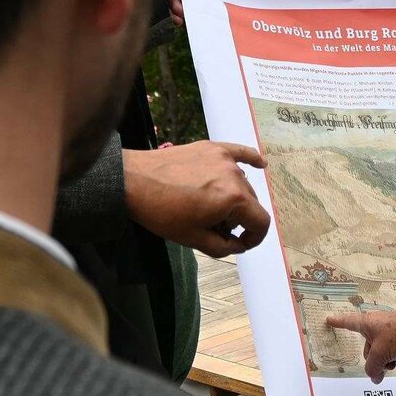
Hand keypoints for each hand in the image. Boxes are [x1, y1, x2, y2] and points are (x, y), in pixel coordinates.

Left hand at [122, 141, 267, 256]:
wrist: (134, 182)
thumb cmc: (161, 211)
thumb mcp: (194, 239)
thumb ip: (224, 247)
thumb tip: (238, 245)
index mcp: (233, 199)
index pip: (260, 222)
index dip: (254, 238)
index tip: (241, 243)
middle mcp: (234, 176)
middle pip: (251, 203)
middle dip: (239, 220)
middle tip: (216, 228)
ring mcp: (223, 159)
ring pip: (242, 184)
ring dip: (235, 198)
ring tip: (211, 207)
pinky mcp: (212, 148)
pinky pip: (240, 152)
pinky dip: (252, 159)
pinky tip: (261, 164)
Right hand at [323, 309, 395, 383]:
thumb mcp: (379, 354)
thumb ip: (372, 368)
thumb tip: (375, 378)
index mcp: (367, 324)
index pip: (348, 323)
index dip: (339, 322)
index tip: (330, 319)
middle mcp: (378, 327)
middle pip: (370, 349)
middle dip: (378, 361)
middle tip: (386, 366)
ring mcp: (392, 333)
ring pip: (386, 354)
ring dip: (392, 362)